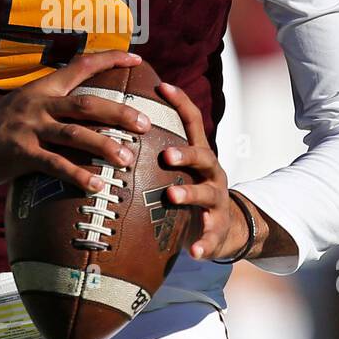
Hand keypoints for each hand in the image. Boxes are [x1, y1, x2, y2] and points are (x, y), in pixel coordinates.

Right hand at [0, 50, 150, 189]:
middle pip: (87, 104)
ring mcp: (29, 127)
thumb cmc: (0, 128)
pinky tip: (96, 186)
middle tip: (145, 124)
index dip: (110, 59)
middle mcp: (39, 103)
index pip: (81, 65)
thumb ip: (55, 105)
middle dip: (119, 112)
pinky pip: (54, 164)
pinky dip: (78, 175)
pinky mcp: (20, 152)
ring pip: (75, 134)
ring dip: (104, 146)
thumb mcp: (27, 106)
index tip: (138, 57)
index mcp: (43, 88)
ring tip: (127, 159)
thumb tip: (92, 110)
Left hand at [157, 80, 251, 260]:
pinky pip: (212, 237)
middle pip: (203, 156)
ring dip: (190, 193)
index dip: (180, 102)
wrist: (226, 228)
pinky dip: (203, 244)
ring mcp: (217, 201)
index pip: (192, 122)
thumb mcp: (179, 168)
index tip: (162, 86)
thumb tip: (112, 124)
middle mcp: (212, 173)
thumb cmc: (190, 191)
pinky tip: (193, 252)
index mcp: (199, 155)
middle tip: (166, 154)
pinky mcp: (218, 229)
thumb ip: (155, 150)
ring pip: (206, 194)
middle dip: (186, 153)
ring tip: (173, 196)